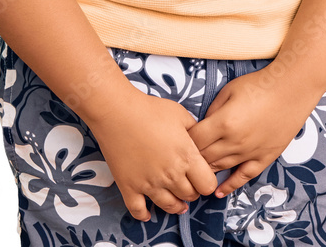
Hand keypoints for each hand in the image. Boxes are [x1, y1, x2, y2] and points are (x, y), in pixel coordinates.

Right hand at [89, 89, 218, 221]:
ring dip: (176, 205)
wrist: (117, 112)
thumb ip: (195, 131)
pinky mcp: (129, 187)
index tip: (203, 176)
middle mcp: (171, 175)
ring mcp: (149, 184)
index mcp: (186, 156)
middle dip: (193, 191)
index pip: (208, 185)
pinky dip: (144, 214)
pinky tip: (148, 213)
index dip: (207, 181)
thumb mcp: (180, 114)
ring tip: (177, 202)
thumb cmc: (150, 110)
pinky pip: (139, 211)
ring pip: (170, 206)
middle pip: (190, 196)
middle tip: (189, 183)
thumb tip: (200, 141)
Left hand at [185, 67, 317, 197]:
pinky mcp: (264, 158)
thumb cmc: (259, 85)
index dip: (184, 142)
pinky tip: (218, 191)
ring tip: (195, 175)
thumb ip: (213, 109)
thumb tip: (204, 124)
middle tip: (183, 159)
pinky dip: (230, 186)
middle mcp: (234, 142)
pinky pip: (243, 177)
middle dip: (192, 159)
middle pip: (205, 158)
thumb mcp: (229, 91)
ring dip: (206, 172)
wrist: (291, 89)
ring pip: (220, 168)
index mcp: (223, 123)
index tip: (179, 141)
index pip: (195, 141)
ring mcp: (250, 153)